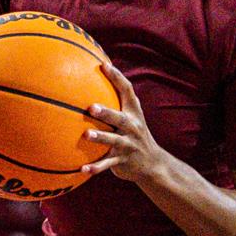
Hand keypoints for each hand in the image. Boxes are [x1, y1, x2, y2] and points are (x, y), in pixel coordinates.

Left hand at [80, 63, 170, 183]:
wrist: (153, 163)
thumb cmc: (133, 133)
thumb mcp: (131, 116)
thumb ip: (116, 100)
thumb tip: (94, 75)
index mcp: (133, 112)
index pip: (127, 91)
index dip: (116, 77)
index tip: (104, 65)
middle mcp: (133, 127)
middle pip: (120, 118)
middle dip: (107, 112)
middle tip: (92, 107)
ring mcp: (128, 144)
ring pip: (114, 141)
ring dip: (100, 138)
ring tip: (86, 135)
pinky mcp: (123, 161)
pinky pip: (108, 164)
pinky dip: (96, 167)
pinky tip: (82, 169)